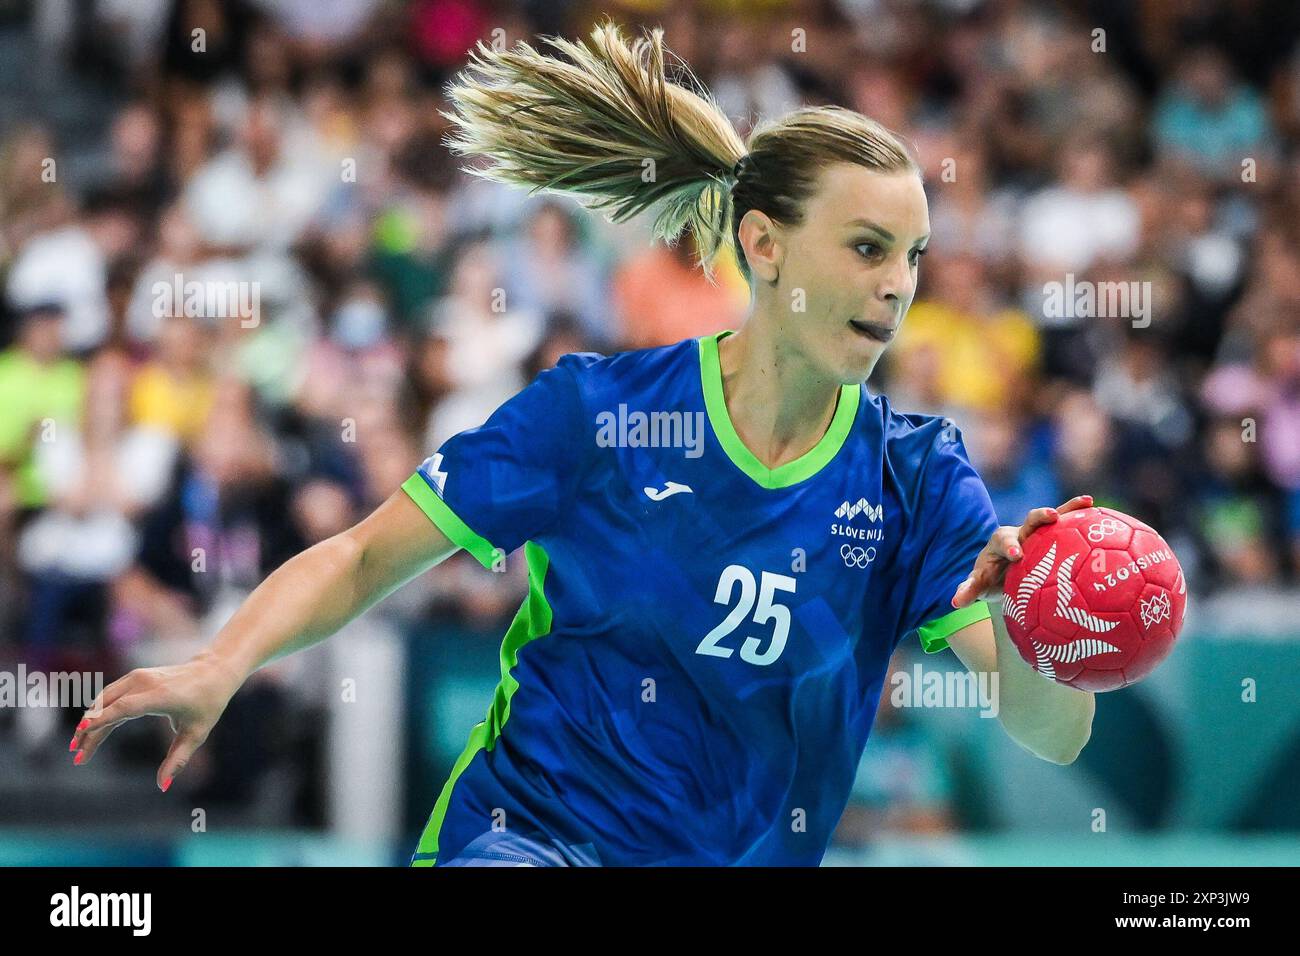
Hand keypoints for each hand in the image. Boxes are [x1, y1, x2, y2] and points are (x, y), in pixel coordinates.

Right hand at [69, 652, 245, 791]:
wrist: (214, 671)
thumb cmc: (207, 703)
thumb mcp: (196, 734)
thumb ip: (178, 760)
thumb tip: (162, 786)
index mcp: (160, 696)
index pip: (124, 707)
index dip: (102, 719)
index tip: (83, 733)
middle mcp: (145, 682)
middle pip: (107, 706)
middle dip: (89, 731)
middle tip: (78, 757)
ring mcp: (139, 677)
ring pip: (104, 699)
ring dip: (90, 721)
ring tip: (80, 746)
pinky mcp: (136, 677)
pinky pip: (111, 695)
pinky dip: (99, 711)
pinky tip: (92, 730)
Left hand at [950, 495, 1093, 608]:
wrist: (1002, 569)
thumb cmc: (990, 578)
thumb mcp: (980, 584)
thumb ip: (969, 589)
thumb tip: (956, 602)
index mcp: (999, 544)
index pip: (1003, 541)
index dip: (1010, 545)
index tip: (1017, 553)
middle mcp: (1019, 533)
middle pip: (1027, 523)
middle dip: (1037, 519)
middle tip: (1050, 517)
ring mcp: (1036, 533)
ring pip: (1050, 518)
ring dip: (1066, 510)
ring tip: (1085, 503)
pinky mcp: (1051, 534)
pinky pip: (1067, 522)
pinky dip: (1078, 513)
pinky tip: (1097, 506)